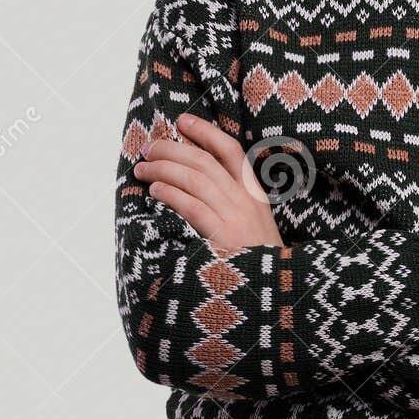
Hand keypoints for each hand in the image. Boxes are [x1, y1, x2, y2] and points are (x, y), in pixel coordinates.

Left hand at [133, 113, 285, 252]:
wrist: (276, 297)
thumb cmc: (256, 262)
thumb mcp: (254, 225)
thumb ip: (232, 203)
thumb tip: (194, 180)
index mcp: (254, 194)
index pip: (231, 151)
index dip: (206, 132)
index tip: (183, 121)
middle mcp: (246, 201)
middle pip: (205, 161)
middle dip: (172, 149)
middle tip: (149, 148)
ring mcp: (236, 219)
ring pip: (196, 179)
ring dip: (164, 169)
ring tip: (142, 169)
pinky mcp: (224, 238)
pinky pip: (193, 207)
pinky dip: (171, 194)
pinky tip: (155, 190)